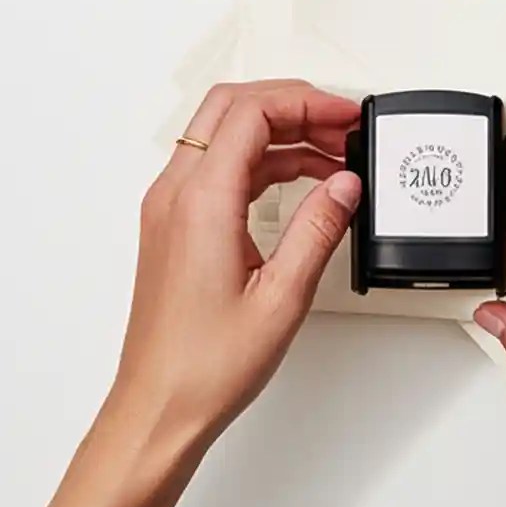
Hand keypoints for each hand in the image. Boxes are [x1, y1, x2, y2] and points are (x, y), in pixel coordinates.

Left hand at [40, 80, 361, 506]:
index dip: (305, 101)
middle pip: (232, 108)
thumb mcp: (283, 296)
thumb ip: (318, 229)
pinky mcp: (174, 226)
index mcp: (200, 202)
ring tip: (332, 155)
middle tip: (339, 124)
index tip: (346, 116)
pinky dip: (262, 162)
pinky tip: (300, 183)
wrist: (160, 406)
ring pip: (224, 136)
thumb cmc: (205, 364)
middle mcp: (175, 195)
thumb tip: (344, 184)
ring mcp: (169, 208)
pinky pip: (218, 169)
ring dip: (279, 133)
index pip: (251, 111)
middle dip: (291, 104)